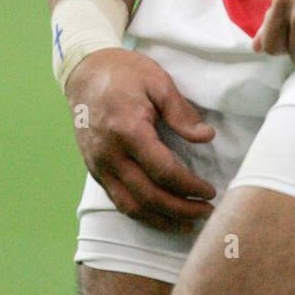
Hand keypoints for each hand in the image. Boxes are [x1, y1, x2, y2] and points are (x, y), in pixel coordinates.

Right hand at [65, 49, 216, 232]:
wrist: (84, 72)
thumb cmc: (124, 73)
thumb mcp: (158, 82)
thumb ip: (181, 112)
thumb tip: (206, 137)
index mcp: (128, 130)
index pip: (163, 170)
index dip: (189, 186)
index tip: (210, 191)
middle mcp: (110, 154)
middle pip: (148, 195)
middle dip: (180, 209)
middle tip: (207, 212)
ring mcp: (99, 165)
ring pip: (131, 206)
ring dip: (161, 220)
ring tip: (187, 223)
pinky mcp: (94, 170)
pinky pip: (118, 200)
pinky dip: (141, 213)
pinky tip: (160, 216)